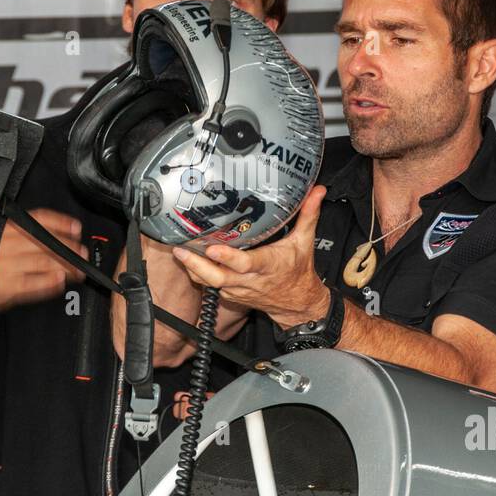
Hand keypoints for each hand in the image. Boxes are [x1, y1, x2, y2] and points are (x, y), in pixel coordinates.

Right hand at [0, 208, 88, 310]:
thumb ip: (18, 232)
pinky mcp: (4, 287)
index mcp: (5, 228)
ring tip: (78, 270)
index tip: (76, 227)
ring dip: (65, 265)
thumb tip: (53, 231)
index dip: (60, 223)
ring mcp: (5, 265)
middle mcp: (5, 243)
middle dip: (68, 247)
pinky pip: (32, 284)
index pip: (37, 220)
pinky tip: (60, 281)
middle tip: (82, 252)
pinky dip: (48, 283)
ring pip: (42, 262)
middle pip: (44, 241)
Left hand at [171, 186, 329, 328]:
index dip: (228, 258)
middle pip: (219, 276)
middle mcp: (251, 280)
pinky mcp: (232, 294)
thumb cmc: (298, 272)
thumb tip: (317, 191)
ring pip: (211, 283)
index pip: (246, 263)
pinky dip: (199, 274)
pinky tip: (188, 260)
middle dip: (198, 265)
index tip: (213, 249)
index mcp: (268, 266)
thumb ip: (308, 214)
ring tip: (178, 251)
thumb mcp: (305, 241)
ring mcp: (239, 289)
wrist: (297, 303)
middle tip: (180, 250)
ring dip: (193, 269)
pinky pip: (211, 286)